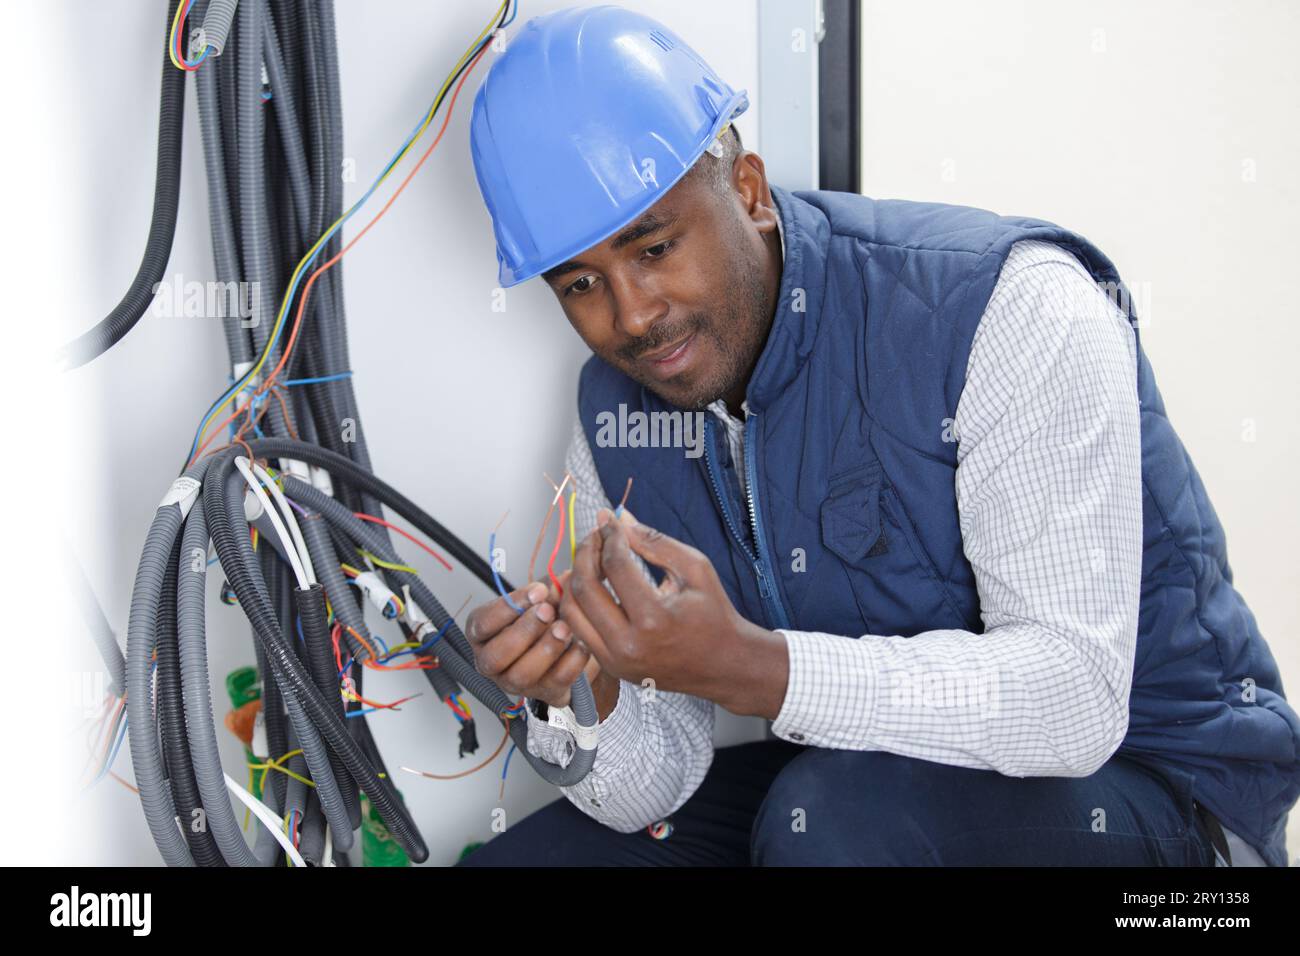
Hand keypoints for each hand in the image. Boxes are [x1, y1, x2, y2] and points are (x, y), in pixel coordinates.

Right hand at [464, 577, 601, 708]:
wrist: (566, 646)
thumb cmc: (543, 619)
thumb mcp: (541, 599)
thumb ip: (548, 590)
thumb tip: (565, 580)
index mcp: (482, 635)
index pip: (482, 624)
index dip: (508, 607)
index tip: (536, 592)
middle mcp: (492, 663)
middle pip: (496, 656)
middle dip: (524, 631)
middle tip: (547, 611)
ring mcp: (517, 683)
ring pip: (522, 675)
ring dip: (546, 649)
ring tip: (564, 628)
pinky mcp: (546, 693)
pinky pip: (556, 682)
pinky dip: (572, 661)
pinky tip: (582, 643)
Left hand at [557, 508, 777, 707]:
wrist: (724, 664)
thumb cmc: (713, 613)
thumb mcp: (695, 568)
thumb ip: (655, 541)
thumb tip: (620, 518)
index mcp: (654, 619)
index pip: (615, 565)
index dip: (610, 536)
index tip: (611, 521)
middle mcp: (628, 644)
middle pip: (584, 587)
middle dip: (585, 552)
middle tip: (595, 536)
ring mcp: (615, 660)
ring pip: (572, 610)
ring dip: (575, 577)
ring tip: (590, 558)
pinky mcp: (609, 667)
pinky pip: (578, 629)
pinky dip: (578, 603)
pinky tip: (591, 583)